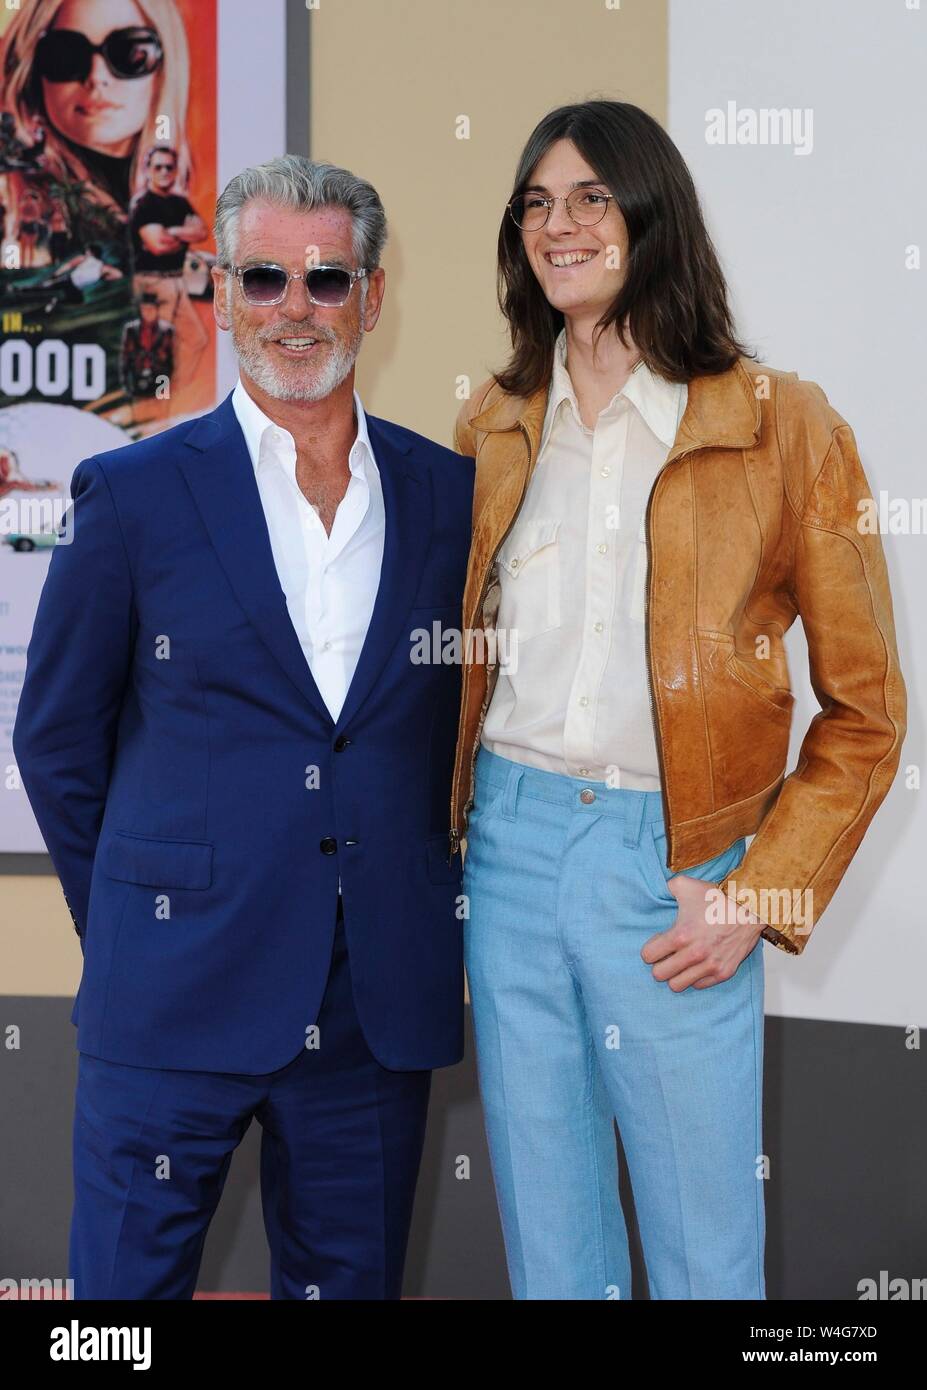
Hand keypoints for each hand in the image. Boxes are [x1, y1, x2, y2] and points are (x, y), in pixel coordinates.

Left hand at [641, 874, 764, 990]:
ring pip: (677, 985)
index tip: (660, 941)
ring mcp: (709, 966)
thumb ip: (667, 887)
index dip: (651, 948)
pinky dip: (695, 977)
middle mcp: (694, 954)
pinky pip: (699, 985)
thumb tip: (661, 888)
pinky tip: (697, 964)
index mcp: (680, 935)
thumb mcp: (686, 885)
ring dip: (675, 974)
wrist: (751, 907)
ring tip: (681, 962)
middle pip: (659, 975)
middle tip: (667, 955)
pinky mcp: (723, 972)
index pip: (648, 956)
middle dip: (660, 964)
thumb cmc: (718, 896)